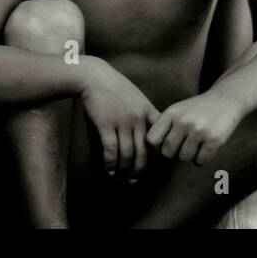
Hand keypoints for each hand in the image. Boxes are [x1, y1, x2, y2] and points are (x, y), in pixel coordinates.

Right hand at [79, 58, 160, 181]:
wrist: (96, 77)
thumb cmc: (116, 88)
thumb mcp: (138, 97)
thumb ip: (145, 114)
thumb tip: (148, 135)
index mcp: (149, 111)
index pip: (160, 138)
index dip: (158, 155)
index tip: (153, 165)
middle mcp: (138, 119)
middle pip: (144, 152)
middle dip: (139, 169)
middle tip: (134, 180)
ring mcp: (123, 122)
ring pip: (127, 154)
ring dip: (123, 169)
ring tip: (120, 177)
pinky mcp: (106, 125)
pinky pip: (111, 150)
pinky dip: (111, 163)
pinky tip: (109, 170)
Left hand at [146, 89, 244, 165]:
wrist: (226, 99)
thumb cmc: (197, 110)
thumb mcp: (177, 111)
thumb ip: (163, 128)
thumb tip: (149, 153)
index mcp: (171, 113)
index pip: (152, 140)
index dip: (158, 147)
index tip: (168, 144)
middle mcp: (183, 121)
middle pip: (167, 153)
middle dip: (175, 153)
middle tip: (185, 144)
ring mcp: (199, 130)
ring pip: (184, 158)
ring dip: (191, 155)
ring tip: (198, 143)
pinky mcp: (214, 139)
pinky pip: (200, 161)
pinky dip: (203, 158)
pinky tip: (207, 147)